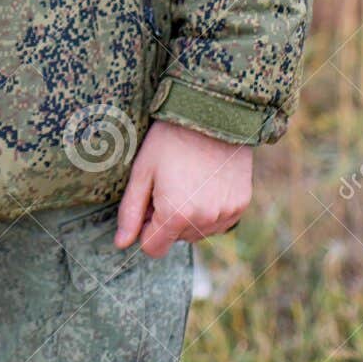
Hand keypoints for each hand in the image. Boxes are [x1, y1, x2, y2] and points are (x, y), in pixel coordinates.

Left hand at [115, 120, 252, 257]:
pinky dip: (210, 209)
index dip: (145, 229)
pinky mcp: (241, 204)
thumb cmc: (170, 139)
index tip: (147, 204)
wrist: (212, 113)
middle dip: (167, 219)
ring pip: (198, 232)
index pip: (153, 248)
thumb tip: (121, 244)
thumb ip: (130, 211)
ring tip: (188, 180)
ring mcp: (226, 213)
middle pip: (176, 239)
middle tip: (168, 184)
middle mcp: (204, 220)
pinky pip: (219, 221)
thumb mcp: (142, 171)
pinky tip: (206, 182)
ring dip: (190, 216)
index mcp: (175, 214)